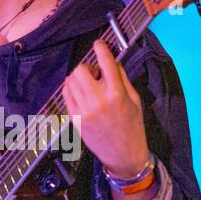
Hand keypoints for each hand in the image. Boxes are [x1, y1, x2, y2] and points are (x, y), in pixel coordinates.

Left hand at [61, 39, 149, 177]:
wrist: (123, 155)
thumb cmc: (133, 126)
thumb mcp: (135, 99)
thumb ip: (122, 78)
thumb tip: (111, 61)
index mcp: (117, 94)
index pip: (106, 62)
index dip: (101, 48)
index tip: (99, 44)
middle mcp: (99, 101)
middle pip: (82, 69)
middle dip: (87, 67)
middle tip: (95, 75)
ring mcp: (84, 111)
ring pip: (71, 80)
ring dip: (78, 77)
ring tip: (88, 85)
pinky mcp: (75, 119)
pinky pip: (66, 94)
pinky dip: (71, 88)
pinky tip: (81, 93)